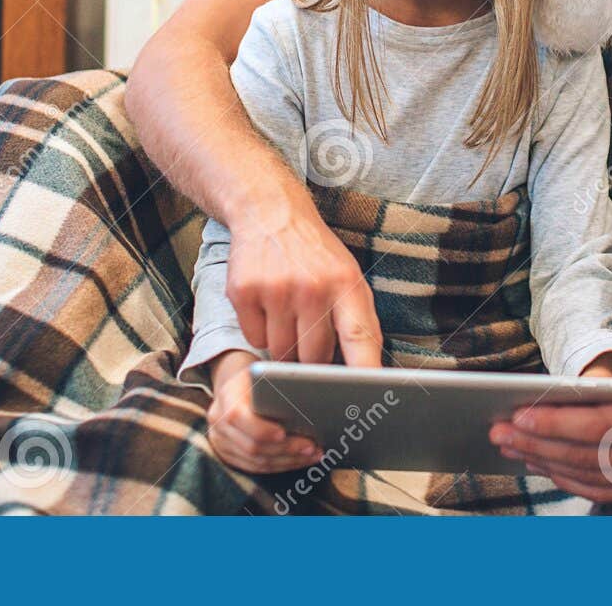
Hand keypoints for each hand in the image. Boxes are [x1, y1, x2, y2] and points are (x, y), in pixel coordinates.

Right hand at [206, 350, 322, 472]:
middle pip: (252, 445)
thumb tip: (307, 396)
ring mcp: (221, 442)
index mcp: (226, 396)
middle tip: (312, 446)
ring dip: (288, 460)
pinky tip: (300, 460)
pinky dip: (281, 465)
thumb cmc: (258, 379)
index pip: (238, 417)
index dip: (261, 428)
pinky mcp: (229, 456)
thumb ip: (276, 384)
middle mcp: (218, 422)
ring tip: (313, 454)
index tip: (284, 433)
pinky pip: (256, 467)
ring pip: (256, 461)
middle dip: (286, 448)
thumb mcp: (263, 374)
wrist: (237, 388)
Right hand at [225, 188, 383, 366]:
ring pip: (281, 353)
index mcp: (346, 285)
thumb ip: (356, 321)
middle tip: (309, 342)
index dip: (364, 374)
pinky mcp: (244, 292)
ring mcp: (277, 289)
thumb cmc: (315, 255)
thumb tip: (363, 378)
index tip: (366, 401)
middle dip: (312, 361)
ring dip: (284, 347)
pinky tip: (266, 305)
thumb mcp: (347, 277)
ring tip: (288, 314)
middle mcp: (313, 287)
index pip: (361, 338)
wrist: (270, 211)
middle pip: (314, 358)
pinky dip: (260, 332)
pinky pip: (254, 340)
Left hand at [491, 322, 611, 502]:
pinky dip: (569, 480)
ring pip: (591, 476)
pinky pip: (604, 489)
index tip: (518, 417)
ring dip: (546, 464)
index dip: (556, 423)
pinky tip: (542, 464)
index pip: (600, 425)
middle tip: (499, 432)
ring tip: (511, 446)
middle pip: (588, 455)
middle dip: (538, 445)